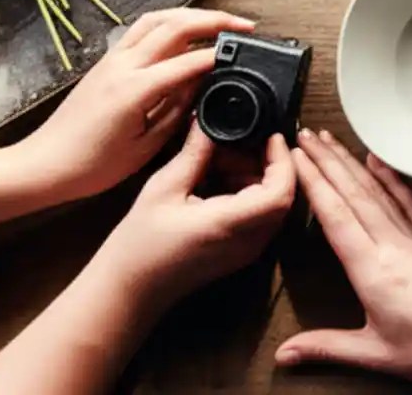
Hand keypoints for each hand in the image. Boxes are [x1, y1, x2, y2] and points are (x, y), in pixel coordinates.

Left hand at [21, 8, 253, 199]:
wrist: (47, 164)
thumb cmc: (94, 166)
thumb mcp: (146, 145)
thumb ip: (177, 110)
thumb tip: (202, 85)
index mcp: (134, 89)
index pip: (188, 61)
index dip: (220, 56)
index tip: (245, 54)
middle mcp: (122, 65)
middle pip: (174, 25)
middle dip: (214, 21)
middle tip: (245, 26)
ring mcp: (111, 59)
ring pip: (156, 18)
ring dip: (191, 15)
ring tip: (219, 22)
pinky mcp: (106, 62)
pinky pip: (141, 29)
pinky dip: (168, 23)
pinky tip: (184, 31)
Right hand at [89, 123, 295, 309]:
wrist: (130, 290)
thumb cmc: (141, 243)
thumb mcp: (164, 188)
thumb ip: (194, 153)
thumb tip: (209, 121)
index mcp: (231, 224)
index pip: (280, 192)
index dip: (281, 160)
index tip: (269, 135)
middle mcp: (249, 241)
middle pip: (280, 196)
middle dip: (263, 163)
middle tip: (231, 144)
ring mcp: (247, 250)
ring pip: (271, 204)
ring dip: (253, 176)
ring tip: (217, 159)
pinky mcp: (240, 252)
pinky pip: (258, 215)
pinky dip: (246, 192)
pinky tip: (215, 179)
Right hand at [275, 130, 411, 389]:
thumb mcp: (375, 354)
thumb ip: (326, 347)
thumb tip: (287, 353)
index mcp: (374, 269)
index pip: (335, 214)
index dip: (313, 181)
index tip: (297, 157)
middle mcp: (393, 246)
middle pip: (353, 192)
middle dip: (327, 160)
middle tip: (305, 134)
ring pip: (376, 191)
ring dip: (351, 162)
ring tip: (332, 141)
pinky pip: (406, 201)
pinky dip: (389, 178)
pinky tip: (378, 162)